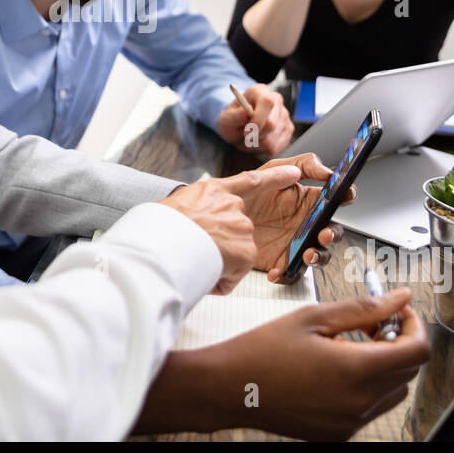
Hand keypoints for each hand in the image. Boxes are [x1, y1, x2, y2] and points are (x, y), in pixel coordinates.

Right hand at [160, 174, 278, 294]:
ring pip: (236, 253)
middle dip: (222, 244)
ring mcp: (242, 227)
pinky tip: (204, 271)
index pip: (251, 180)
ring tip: (194, 259)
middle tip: (198, 250)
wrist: (163, 241)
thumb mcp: (176, 204)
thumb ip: (195, 207)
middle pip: (237, 229)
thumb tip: (192, 221)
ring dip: (219, 261)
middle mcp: (233, 205)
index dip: (275, 177)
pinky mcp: (247, 251)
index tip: (294, 173)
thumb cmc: (159, 226)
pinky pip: (234, 274)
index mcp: (214, 190)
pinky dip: (220, 279)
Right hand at [199, 288, 429, 440]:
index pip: (417, 351)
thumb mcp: (314, 318)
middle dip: (399, 342)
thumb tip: (399, 299)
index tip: (399, 313)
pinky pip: (369, 409)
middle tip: (370, 324)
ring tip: (351, 347)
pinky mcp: (338, 434)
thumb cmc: (265, 350)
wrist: (230, 388)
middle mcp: (359, 403)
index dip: (415, 326)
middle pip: (408, 371)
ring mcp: (350, 423)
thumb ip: (363, 309)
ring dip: (385, 366)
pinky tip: (336, 370)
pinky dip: (366, 387)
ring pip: (393, 392)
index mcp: (356, 370)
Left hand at [215, 83, 293, 155]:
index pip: (267, 103)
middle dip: (254, 135)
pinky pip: (275, 147)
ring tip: (248, 138)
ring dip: (256, 143)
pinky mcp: (288, 130)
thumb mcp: (226, 118)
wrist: (238, 126)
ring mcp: (284, 116)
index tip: (245, 132)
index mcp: (260, 91)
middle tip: (243, 136)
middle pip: (271, 124)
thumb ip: (234, 116)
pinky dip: (262, 149)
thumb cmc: (232, 120)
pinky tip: (257, 141)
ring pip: (272, 139)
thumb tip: (244, 112)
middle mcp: (276, 100)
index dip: (258, 120)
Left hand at [232, 152, 356, 280]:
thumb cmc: (249, 192)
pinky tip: (276, 270)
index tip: (346, 194)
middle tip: (323, 233)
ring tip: (307, 254)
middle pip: (332, 230)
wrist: (222, 216)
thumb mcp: (272, 168)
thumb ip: (301, 164)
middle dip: (332, 233)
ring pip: (319, 254)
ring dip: (318, 256)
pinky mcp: (282, 260)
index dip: (346, 195)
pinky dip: (287, 273)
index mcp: (308, 200)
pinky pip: (292, 272)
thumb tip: (326, 171)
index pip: (336, 198)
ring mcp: (296, 243)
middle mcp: (306, 223)